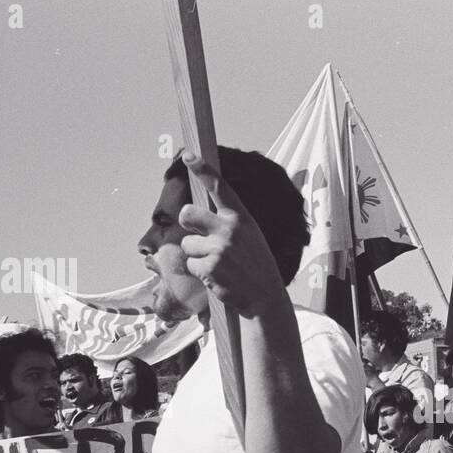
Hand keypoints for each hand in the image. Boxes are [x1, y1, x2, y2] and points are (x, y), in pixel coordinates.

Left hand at [176, 152, 285, 319]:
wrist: (265, 298)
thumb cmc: (256, 266)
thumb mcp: (251, 237)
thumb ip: (229, 223)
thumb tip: (198, 215)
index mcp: (241, 218)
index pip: (219, 187)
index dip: (202, 169)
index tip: (188, 154)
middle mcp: (229, 229)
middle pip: (187, 214)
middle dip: (187, 223)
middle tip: (198, 234)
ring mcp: (218, 249)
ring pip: (186, 245)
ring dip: (196, 256)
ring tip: (218, 266)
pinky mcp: (209, 268)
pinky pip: (190, 265)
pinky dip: (200, 273)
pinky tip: (218, 277)